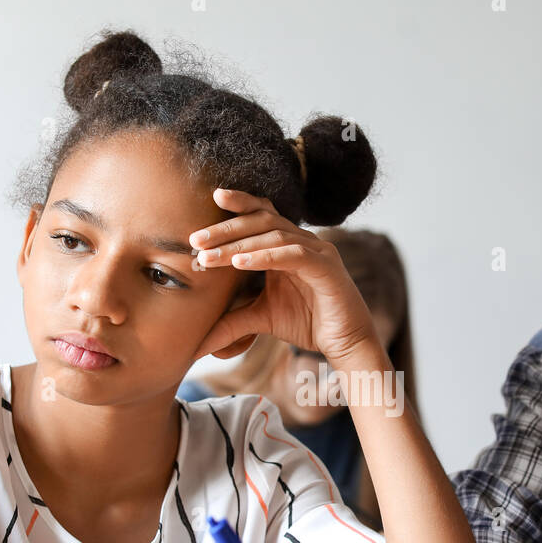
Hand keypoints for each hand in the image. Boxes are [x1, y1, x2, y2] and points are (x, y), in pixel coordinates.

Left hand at [189, 188, 378, 363]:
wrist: (346, 344)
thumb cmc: (308, 323)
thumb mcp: (261, 318)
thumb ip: (231, 322)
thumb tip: (196, 344)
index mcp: (288, 244)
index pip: (263, 213)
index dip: (240, 203)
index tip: (212, 198)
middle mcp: (304, 241)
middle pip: (263, 220)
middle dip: (227, 228)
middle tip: (195, 239)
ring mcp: (318, 251)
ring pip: (274, 236)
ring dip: (239, 244)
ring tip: (209, 256)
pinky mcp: (326, 268)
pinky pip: (293, 255)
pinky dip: (266, 257)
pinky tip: (241, 262)